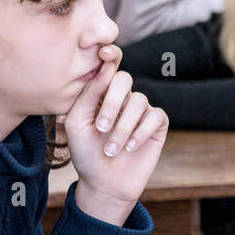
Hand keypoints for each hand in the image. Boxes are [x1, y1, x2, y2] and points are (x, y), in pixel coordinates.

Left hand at [63, 43, 167, 224]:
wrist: (104, 183)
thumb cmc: (86, 153)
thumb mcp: (77, 123)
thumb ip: (88, 95)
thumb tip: (105, 69)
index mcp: (101, 92)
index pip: (108, 67)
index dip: (109, 55)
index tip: (104, 52)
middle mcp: (123, 97)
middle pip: (124, 80)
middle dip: (112, 102)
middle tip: (100, 127)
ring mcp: (141, 109)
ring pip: (138, 102)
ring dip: (123, 128)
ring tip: (112, 149)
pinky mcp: (157, 124)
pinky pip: (154, 117)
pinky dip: (140, 133)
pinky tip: (129, 148)